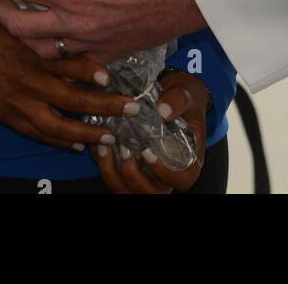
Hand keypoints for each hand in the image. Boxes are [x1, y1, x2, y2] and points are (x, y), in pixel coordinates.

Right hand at [0, 6, 138, 152]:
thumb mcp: (12, 8)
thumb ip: (40, 12)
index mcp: (31, 50)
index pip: (67, 63)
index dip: (90, 70)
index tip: (109, 76)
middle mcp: (28, 79)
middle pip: (72, 98)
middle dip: (103, 106)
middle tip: (130, 109)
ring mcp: (18, 101)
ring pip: (58, 124)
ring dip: (86, 132)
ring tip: (110, 137)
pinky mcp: (7, 115)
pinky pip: (37, 133)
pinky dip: (58, 140)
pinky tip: (77, 145)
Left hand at [90, 71, 209, 194]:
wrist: (169, 98)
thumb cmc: (180, 100)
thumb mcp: (184, 95)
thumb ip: (177, 101)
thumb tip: (163, 111)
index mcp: (189, 162)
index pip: (182, 180)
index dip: (164, 173)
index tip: (148, 152)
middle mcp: (168, 176)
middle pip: (152, 193)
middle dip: (133, 175)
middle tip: (124, 148)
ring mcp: (148, 178)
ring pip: (129, 192)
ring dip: (114, 174)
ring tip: (105, 146)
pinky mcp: (131, 173)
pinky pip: (115, 181)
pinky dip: (104, 166)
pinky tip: (99, 144)